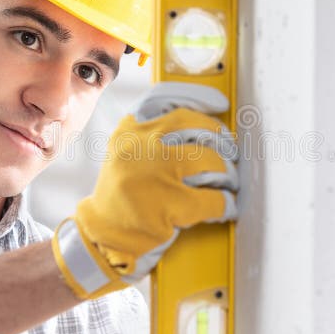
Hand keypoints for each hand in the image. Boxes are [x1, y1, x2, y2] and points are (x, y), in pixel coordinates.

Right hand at [51, 82, 238, 298]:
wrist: (104, 234)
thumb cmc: (123, 194)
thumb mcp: (126, 154)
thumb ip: (150, 134)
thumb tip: (200, 123)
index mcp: (131, 132)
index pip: (167, 102)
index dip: (200, 99)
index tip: (220, 104)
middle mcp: (141, 148)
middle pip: (198, 130)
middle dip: (222, 141)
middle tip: (230, 152)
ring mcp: (154, 176)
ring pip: (210, 161)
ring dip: (227, 172)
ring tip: (229, 180)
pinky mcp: (167, 206)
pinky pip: (213, 199)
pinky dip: (226, 203)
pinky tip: (228, 205)